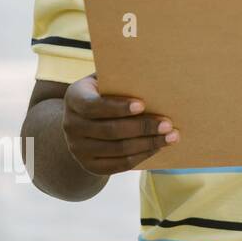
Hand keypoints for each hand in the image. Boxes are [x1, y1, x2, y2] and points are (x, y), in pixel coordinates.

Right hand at [62, 74, 177, 174]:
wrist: (88, 120)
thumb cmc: (108, 92)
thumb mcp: (108, 80)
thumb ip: (123, 78)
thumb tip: (154, 76)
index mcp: (74, 98)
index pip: (93, 105)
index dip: (118, 107)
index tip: (143, 105)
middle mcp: (71, 124)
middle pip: (110, 130)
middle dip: (142, 127)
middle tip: (168, 124)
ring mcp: (77, 147)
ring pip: (117, 149)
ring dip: (148, 144)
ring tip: (170, 137)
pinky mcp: (89, 164)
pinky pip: (118, 164)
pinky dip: (141, 157)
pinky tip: (157, 148)